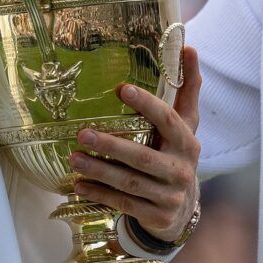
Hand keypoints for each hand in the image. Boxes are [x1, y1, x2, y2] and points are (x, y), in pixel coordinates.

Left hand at [70, 46, 202, 242]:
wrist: (183, 208)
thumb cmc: (177, 154)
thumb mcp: (186, 125)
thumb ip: (187, 89)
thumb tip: (188, 46)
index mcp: (188, 142)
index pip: (169, 120)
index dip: (147, 104)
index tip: (121, 88)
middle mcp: (181, 169)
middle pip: (143, 157)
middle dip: (112, 145)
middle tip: (82, 134)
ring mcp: (170, 195)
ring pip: (130, 183)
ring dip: (99, 171)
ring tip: (74, 158)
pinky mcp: (156, 216)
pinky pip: (124, 204)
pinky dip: (100, 194)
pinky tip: (79, 184)